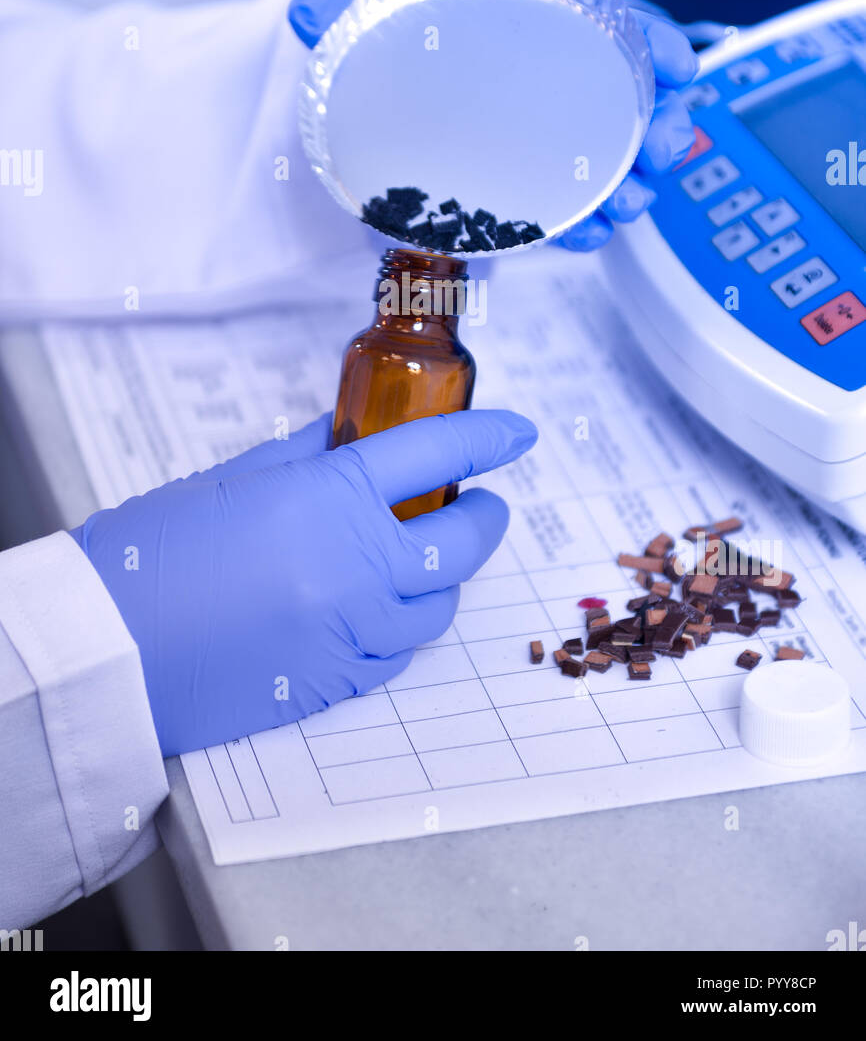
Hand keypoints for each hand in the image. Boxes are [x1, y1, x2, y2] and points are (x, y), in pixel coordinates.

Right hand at [70, 408, 536, 755]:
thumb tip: (351, 434)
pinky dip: (401, 627)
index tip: (516, 431)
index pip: (438, 453)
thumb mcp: (232, 481)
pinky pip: (399, 655)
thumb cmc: (153, 555)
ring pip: (439, 607)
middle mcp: (356, 568)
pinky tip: (377, 608)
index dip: (490, 435)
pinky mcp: (337, 685)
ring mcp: (353, 633)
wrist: (107, 651)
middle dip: (485, 515)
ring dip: (442, 577)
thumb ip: (306, 454)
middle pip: (464, 540)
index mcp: (328, 499)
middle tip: (480, 502)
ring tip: (420, 558)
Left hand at [289, 0, 698, 250]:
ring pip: (612, 157)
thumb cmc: (371, 61)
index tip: (678, 63)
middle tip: (662, 148)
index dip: (651, 39)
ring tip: (632, 201)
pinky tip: (593, 233)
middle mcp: (545, 83)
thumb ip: (337, 14)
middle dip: (659, 123)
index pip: (607, 22)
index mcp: (523, 25)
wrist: (352, 118)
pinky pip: (572, 206)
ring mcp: (541, 141)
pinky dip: (588, 222)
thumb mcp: (356, 29)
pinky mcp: (524, 192)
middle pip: (628, 96)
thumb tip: (308, 11)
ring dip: (633, 180)